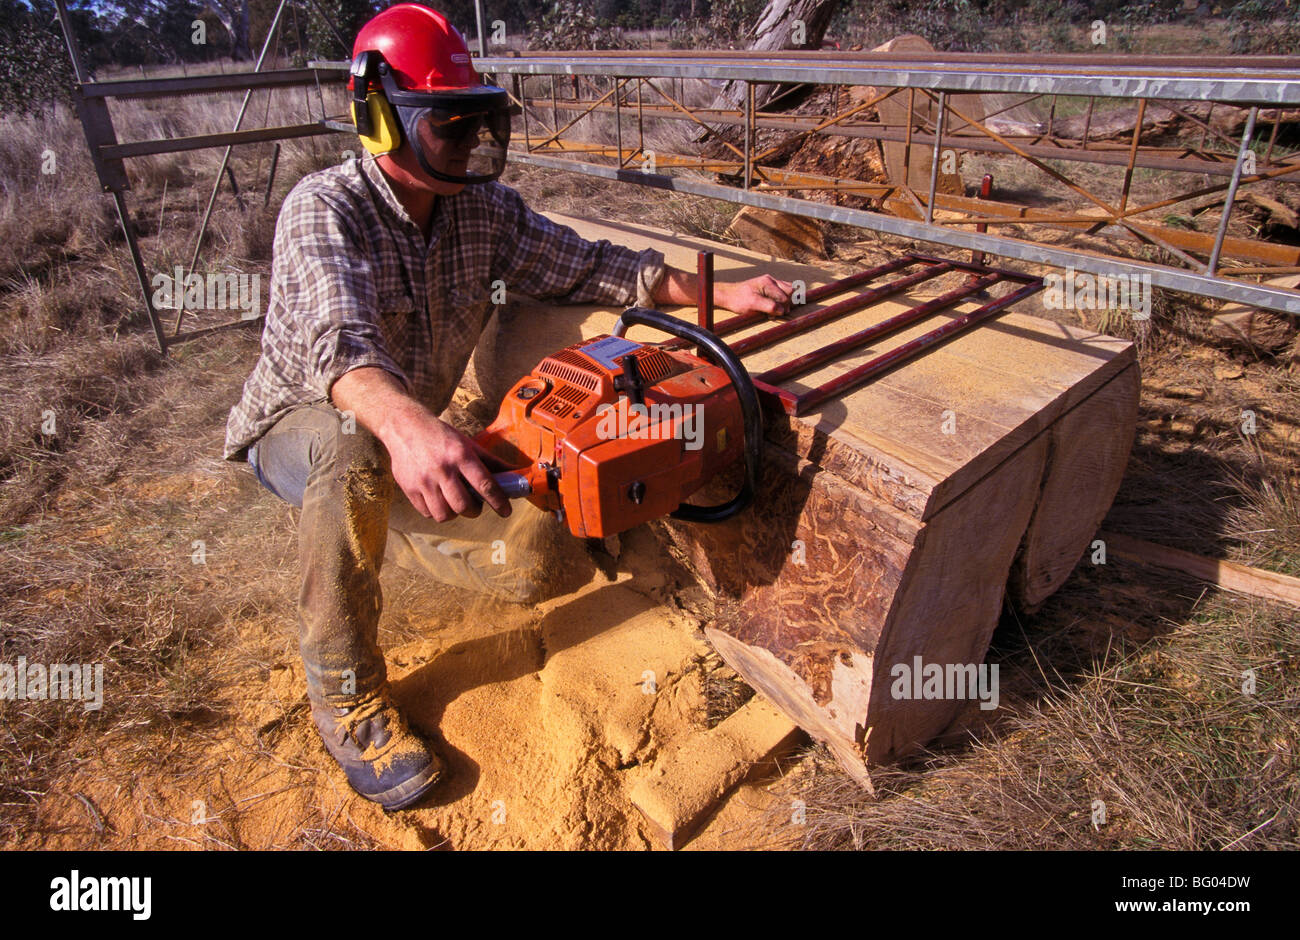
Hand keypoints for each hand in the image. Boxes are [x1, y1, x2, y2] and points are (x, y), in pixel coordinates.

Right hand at [385, 411, 511, 521]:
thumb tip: (516, 472)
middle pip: (464, 506)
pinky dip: (437, 511)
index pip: (485, 485)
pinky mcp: (409, 488)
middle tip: (475, 505)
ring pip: (445, 514)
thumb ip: (490, 461)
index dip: (498, 501)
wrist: (404, 427)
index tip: (505, 511)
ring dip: (455, 513)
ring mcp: (423, 481)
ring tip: (456, 503)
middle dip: (474, 510)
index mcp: (460, 455)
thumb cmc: (441, 436)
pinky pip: (427, 513)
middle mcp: (442, 469)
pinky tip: (440, 500)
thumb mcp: (467, 443)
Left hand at [718, 275, 794, 317]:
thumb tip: (782, 310)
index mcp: (767, 282)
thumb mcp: (753, 304)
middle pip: (790, 291)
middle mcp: (771, 280)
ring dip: (786, 301)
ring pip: (788, 290)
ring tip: (777, 309)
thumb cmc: (739, 299)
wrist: (729, 295)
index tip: (775, 315)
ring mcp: (771, 282)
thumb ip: (768, 306)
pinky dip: (782, 298)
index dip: (783, 307)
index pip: (785, 296)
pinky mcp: (770, 286)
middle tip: (777, 313)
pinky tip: (776, 305)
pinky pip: (783, 291)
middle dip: (786, 304)